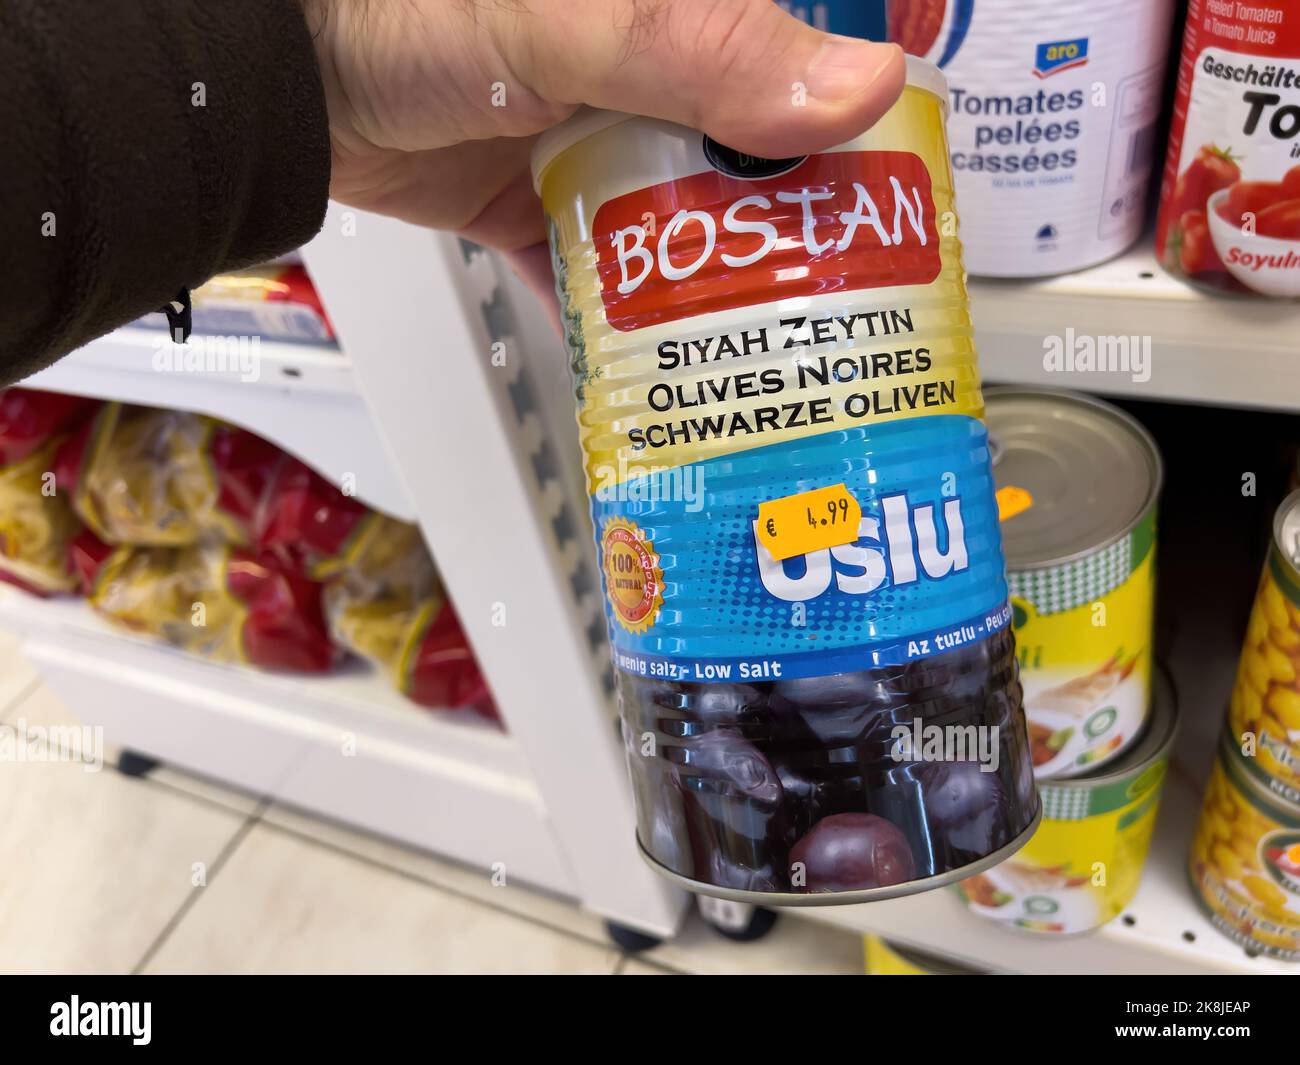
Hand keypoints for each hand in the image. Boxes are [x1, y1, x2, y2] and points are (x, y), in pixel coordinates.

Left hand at [303, 0, 903, 295]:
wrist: (278, 73)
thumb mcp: (572, 14)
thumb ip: (705, 46)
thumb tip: (859, 90)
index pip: (819, 27)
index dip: (885, 60)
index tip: (920, 123)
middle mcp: (658, 57)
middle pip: (777, 132)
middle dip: (822, 199)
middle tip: (872, 264)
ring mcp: (606, 133)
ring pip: (704, 210)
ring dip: (741, 269)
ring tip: (796, 329)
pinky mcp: (553, 203)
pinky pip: (620, 270)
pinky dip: (641, 319)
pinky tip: (682, 362)